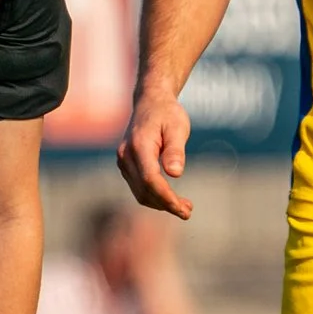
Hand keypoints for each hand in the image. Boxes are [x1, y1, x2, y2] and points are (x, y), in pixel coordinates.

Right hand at [117, 90, 194, 218]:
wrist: (150, 102)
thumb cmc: (167, 114)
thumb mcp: (178, 127)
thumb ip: (176, 150)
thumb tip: (175, 173)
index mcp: (139, 145)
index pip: (150, 179)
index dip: (166, 197)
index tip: (183, 208)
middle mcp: (126, 156)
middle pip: (144, 190)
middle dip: (166, 205)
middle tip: (189, 211)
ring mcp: (123, 162)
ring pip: (140, 193)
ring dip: (161, 204)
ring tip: (185, 207)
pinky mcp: (126, 166)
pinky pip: (138, 188)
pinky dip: (154, 197)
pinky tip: (171, 198)